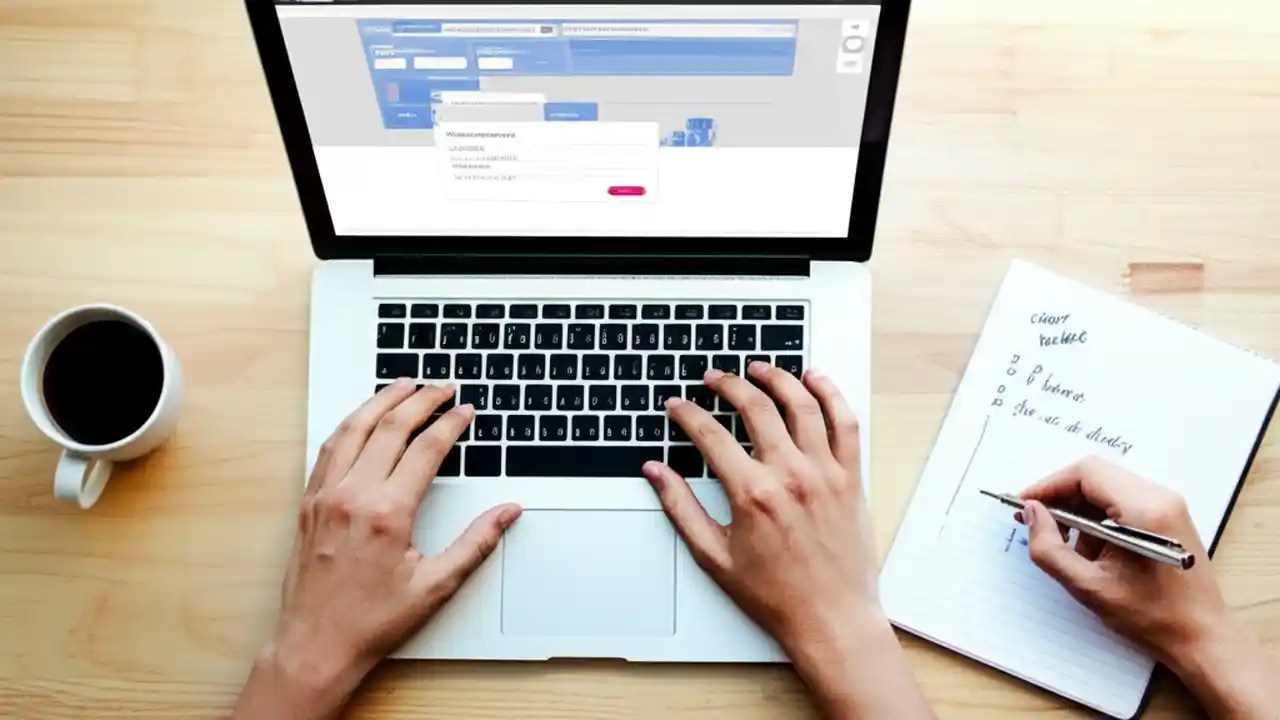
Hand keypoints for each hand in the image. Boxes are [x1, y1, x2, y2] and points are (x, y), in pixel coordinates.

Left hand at [233, 380, 520, 719]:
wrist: (316, 646)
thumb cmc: (371, 622)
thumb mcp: (436, 585)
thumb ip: (476, 543)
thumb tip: (507, 513)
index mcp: (387, 512)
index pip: (426, 449)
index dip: (450, 424)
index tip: (465, 411)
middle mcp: (352, 496)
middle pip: (390, 427)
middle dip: (420, 400)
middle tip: (441, 387)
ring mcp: (325, 497)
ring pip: (353, 429)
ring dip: (380, 401)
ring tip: (402, 385)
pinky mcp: (308, 504)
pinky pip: (328, 450)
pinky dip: (349, 425)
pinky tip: (361, 418)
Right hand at [643, 363, 931, 719]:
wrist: (831, 619)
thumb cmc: (776, 595)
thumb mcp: (713, 555)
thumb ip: (680, 507)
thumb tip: (655, 472)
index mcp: (752, 494)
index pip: (711, 435)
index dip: (688, 414)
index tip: (677, 406)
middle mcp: (790, 476)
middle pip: (756, 408)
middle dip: (728, 384)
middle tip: (714, 378)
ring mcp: (825, 473)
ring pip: (802, 404)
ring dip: (778, 378)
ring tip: (759, 368)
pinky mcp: (850, 478)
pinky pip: (845, 423)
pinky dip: (831, 395)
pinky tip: (815, 381)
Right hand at [1018, 457, 1224, 659]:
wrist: (1202, 636)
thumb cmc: (1152, 617)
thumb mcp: (1089, 586)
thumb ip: (1050, 547)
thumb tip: (1030, 512)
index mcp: (1145, 510)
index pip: (1086, 474)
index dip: (1048, 485)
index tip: (1023, 506)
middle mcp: (1161, 497)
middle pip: (1095, 475)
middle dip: (1060, 495)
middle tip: (1036, 521)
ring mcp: (1167, 504)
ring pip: (1106, 486)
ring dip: (1079, 508)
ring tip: (1068, 545)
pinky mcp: (1167, 515)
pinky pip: (1121, 500)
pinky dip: (1097, 517)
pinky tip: (1092, 548)